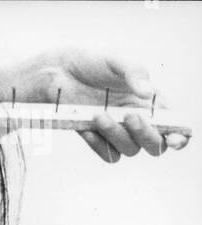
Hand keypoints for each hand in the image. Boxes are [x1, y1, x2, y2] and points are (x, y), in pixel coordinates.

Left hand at [0, 48, 187, 160]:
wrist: (56, 74)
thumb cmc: (88, 62)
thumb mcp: (114, 60)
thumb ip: (134, 72)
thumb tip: (148, 92)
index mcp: (150, 99)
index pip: (173, 123)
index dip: (179, 135)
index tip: (176, 139)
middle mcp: (137, 118)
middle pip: (154, 143)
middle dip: (146, 135)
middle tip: (131, 118)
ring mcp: (117, 131)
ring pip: (129, 150)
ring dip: (117, 136)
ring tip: (99, 114)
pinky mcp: (98, 139)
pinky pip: (107, 154)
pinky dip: (99, 143)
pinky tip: (88, 127)